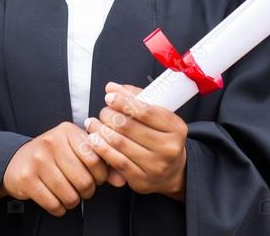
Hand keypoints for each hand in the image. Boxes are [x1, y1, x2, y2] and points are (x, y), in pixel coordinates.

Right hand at [0, 121, 110, 216]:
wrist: (17, 160)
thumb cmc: (52, 155)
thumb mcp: (75, 150)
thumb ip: (100, 162)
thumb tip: (121, 180)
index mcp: (67, 131)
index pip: (95, 158)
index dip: (101, 176)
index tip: (97, 178)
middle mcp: (52, 142)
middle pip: (84, 180)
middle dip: (87, 191)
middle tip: (83, 189)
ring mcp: (38, 160)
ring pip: (69, 195)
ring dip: (73, 202)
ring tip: (69, 194)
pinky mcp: (27, 178)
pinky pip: (53, 204)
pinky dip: (59, 209)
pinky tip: (56, 200)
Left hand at [84, 83, 187, 200]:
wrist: (172, 171)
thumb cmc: (161, 135)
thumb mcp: (157, 114)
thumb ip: (135, 97)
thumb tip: (111, 88)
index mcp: (176, 128)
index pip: (146, 111)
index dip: (124, 102)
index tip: (109, 96)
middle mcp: (169, 148)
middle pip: (130, 127)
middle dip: (110, 116)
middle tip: (102, 111)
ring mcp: (156, 167)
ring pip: (121, 144)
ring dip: (102, 131)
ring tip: (92, 123)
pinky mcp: (142, 180)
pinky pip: (117, 162)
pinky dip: (103, 149)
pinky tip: (94, 140)